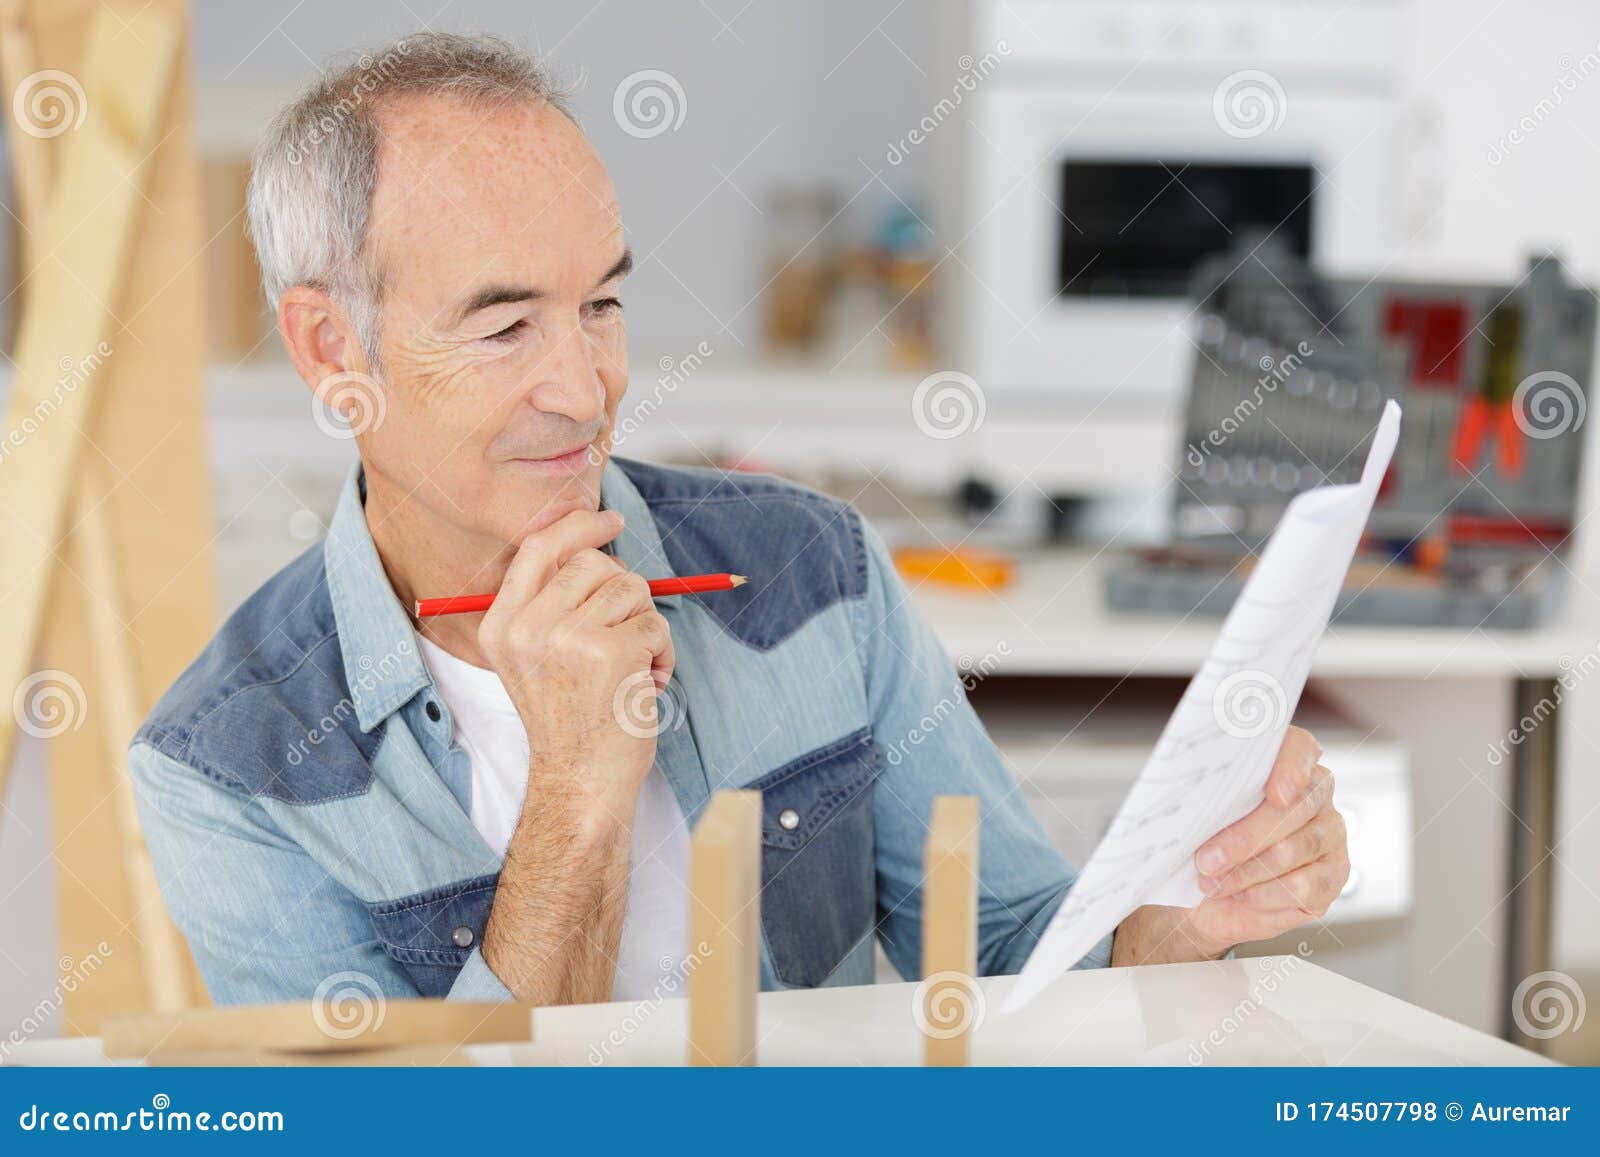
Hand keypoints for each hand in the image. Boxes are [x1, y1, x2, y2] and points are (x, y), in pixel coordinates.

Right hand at [477, 507, 674, 821]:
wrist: (581, 782)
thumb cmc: (571, 723)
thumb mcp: (536, 660)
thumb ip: (552, 607)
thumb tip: (599, 551)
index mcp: (503, 625)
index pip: (539, 548)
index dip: (578, 526)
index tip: (609, 520)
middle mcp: (528, 627)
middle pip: (595, 564)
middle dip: (625, 592)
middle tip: (626, 634)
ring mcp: (567, 638)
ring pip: (632, 589)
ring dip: (646, 626)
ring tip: (633, 668)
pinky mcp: (610, 652)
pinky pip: (655, 623)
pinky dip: (662, 653)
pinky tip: (645, 684)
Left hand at [1112, 726, 1349, 964]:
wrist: (1206, 890)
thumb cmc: (1203, 841)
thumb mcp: (1195, 812)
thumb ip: (1205, 796)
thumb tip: (1192, 799)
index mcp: (1285, 760)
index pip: (1299, 748)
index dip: (1290, 768)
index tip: (1274, 793)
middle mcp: (1316, 793)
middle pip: (1294, 808)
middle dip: (1244, 837)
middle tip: (1206, 859)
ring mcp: (1330, 834)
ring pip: (1293, 850)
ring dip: (1246, 871)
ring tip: (1212, 881)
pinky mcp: (1334, 875)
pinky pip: (1305, 886)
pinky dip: (1266, 894)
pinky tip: (1242, 895)